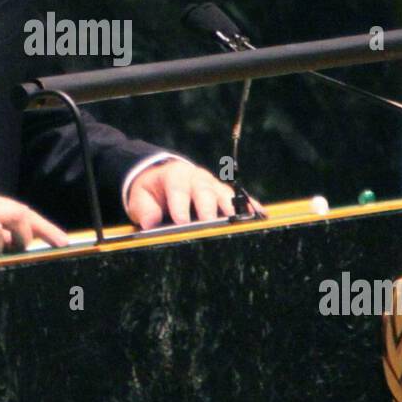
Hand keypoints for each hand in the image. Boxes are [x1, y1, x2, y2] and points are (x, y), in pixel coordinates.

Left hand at [126, 159, 253, 229]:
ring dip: (232, 210)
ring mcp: (214, 187)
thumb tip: (151, 222)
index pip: (178, 188)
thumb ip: (143, 209)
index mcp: (175, 176)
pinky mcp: (224, 195)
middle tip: (209, 225)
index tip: (181, 221)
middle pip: (205, 191)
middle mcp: (198, 179)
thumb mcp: (141, 197)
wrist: (162, 180)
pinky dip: (250, 208)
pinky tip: (260, 216)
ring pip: (225, 196)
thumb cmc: (153, 192)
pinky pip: (240, 201)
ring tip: (240, 224)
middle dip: (208, 209)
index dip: (180, 204)